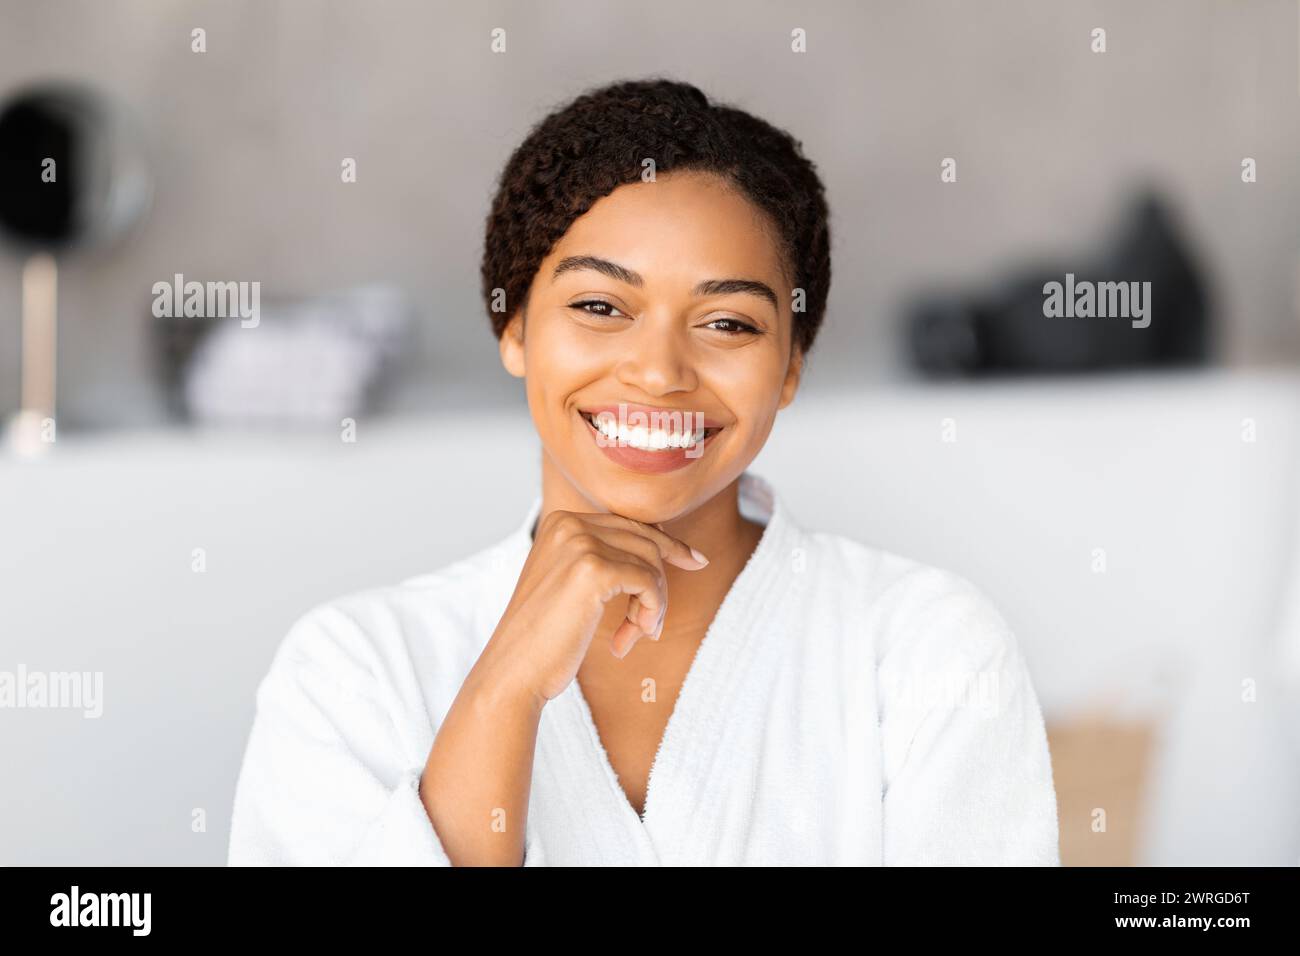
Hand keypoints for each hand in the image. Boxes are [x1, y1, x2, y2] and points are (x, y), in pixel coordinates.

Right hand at [477, 511, 708, 703]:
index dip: (666, 545)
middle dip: (658, 585)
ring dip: (653, 605)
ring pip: (651, 563)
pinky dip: (649, 612)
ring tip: (637, 635)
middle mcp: (568, 524)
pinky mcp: (593, 570)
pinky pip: (648, 583)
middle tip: (650, 627)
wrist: (514, 671)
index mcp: (560, 521)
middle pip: (645, 541)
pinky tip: (628, 640)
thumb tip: (663, 541)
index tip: (696, 561)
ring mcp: (579, 544)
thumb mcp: (572, 584)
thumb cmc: (545, 636)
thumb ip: (605, 558)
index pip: (629, 525)